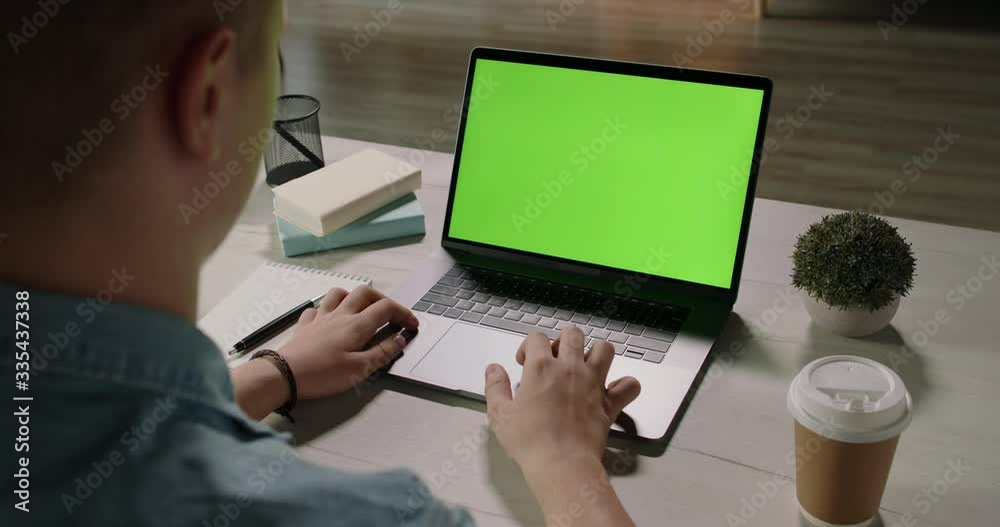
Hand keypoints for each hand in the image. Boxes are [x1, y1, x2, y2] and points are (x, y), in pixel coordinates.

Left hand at [278, 285, 417, 398]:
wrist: (283, 374)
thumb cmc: (322, 374)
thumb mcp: (359, 369)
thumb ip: (382, 353)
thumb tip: (400, 339)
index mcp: (356, 325)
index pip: (386, 309)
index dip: (403, 313)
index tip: (412, 325)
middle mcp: (340, 315)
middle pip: (365, 293)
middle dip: (383, 299)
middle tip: (391, 314)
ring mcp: (321, 318)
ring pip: (339, 293)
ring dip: (354, 296)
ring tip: (361, 309)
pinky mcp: (305, 325)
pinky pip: (317, 308)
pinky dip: (327, 309)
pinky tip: (329, 319)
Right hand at [484, 326, 640, 468]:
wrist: (561, 464)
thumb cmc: (530, 442)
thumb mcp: (500, 414)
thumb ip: (495, 387)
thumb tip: (493, 369)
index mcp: (542, 368)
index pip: (537, 337)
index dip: (529, 346)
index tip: (524, 362)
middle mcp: (570, 369)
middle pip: (572, 334)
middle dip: (562, 341)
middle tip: (555, 359)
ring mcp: (594, 383)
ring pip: (604, 349)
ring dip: (595, 352)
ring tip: (584, 364)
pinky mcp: (610, 403)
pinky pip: (629, 386)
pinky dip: (625, 385)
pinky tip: (614, 390)